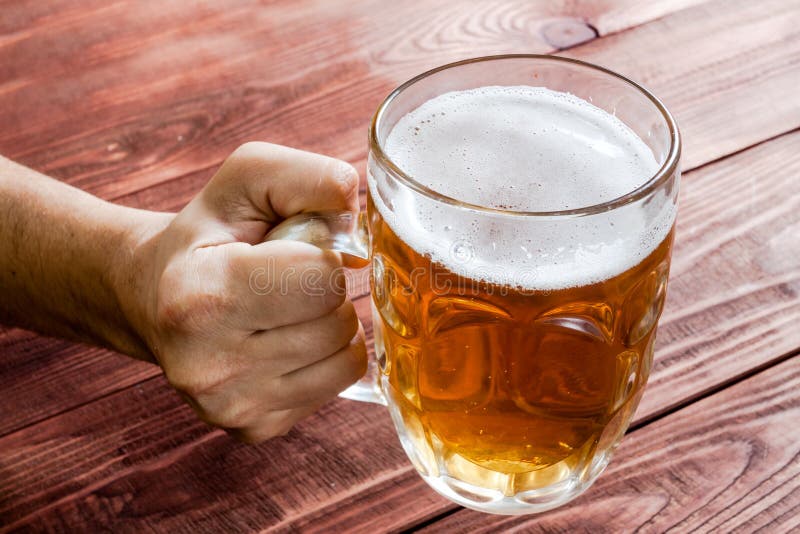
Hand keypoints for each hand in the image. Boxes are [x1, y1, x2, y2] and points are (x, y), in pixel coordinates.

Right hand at [122, 142, 366, 442]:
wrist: (154, 297)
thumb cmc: (209, 234)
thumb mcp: (247, 178)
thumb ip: (306, 177)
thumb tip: (352, 201)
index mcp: (200, 295)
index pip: (320, 278)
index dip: (319, 254)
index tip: (287, 249)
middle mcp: (208, 364)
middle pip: (336, 321)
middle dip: (326, 291)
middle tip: (285, 280)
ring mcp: (231, 406)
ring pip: (346, 358)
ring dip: (330, 325)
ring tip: (285, 309)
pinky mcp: (254, 428)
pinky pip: (337, 386)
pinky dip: (324, 358)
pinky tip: (284, 341)